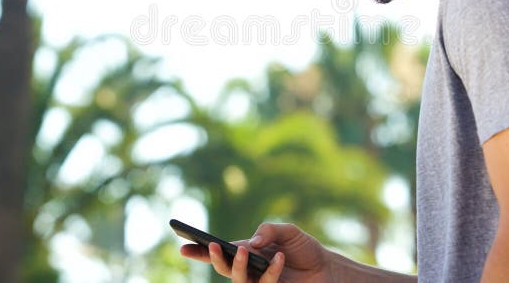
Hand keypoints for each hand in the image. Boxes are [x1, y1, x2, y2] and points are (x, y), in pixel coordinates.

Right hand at [179, 222, 331, 281]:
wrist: (326, 268)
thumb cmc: (304, 249)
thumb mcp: (288, 231)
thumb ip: (268, 230)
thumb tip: (251, 243)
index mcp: (248, 251)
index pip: (221, 251)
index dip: (200, 250)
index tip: (183, 246)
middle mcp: (250, 268)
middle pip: (223, 268)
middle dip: (213, 258)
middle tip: (213, 246)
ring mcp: (259, 282)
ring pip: (238, 280)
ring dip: (238, 266)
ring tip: (245, 251)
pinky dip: (272, 270)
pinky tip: (281, 258)